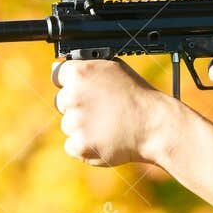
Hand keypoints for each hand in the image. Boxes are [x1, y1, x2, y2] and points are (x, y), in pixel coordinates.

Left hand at [52, 58, 176, 166]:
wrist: (154, 126)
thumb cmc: (138, 96)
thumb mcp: (114, 68)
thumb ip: (85, 67)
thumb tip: (57, 67)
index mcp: (80, 72)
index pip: (58, 76)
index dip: (71, 84)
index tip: (83, 91)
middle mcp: (73, 95)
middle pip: (61, 102)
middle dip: (77, 106)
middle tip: (102, 110)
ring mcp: (75, 122)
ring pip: (68, 125)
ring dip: (82, 127)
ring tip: (108, 124)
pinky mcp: (79, 145)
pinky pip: (72, 146)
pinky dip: (85, 146)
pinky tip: (104, 139)